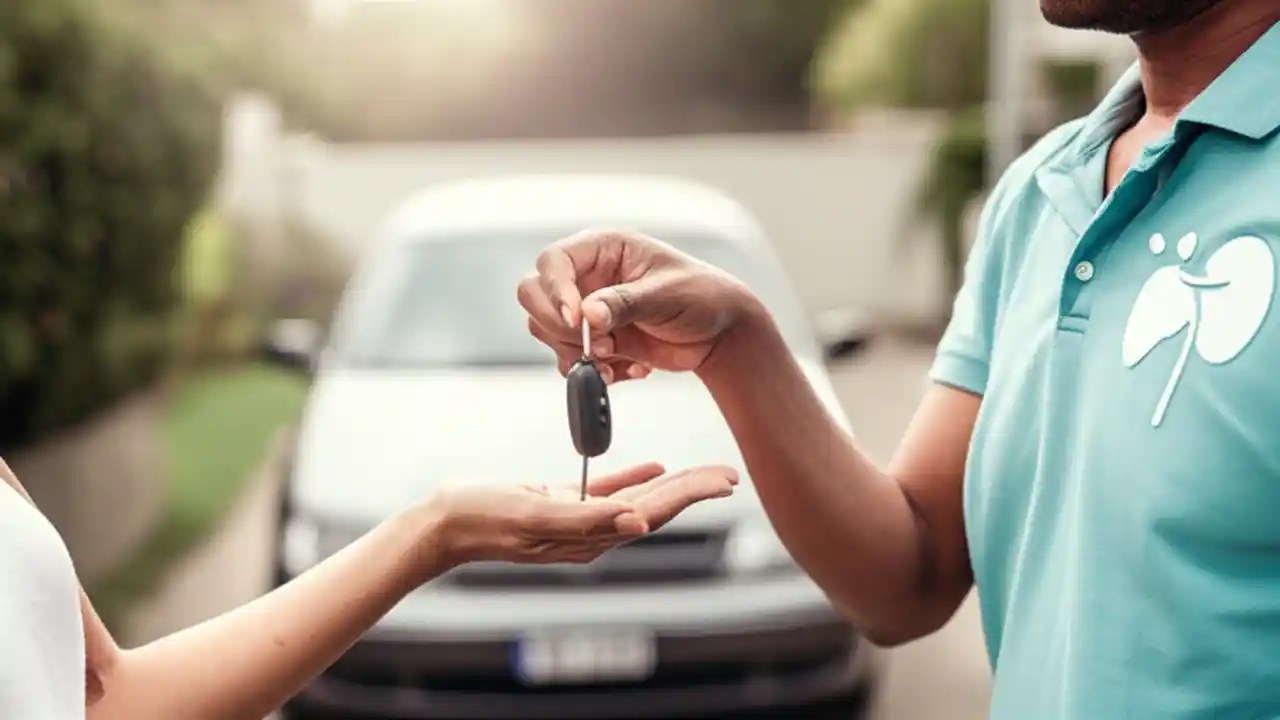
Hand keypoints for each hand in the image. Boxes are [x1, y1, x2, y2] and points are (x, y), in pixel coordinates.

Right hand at [427, 462, 736, 569]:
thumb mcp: (534, 514)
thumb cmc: (482, 518)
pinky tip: (654, 466)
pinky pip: (607, 491)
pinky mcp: (560, 505)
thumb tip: (639, 519)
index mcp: (590, 537)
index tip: (725, 480)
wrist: (441, 525)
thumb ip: (586, 517)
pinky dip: (633, 478)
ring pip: (639, 498)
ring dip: (673, 485)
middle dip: (695, 490)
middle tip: (730, 472)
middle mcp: (591, 533)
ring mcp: (577, 520)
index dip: (693, 494)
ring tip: (706, 473)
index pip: (655, 511)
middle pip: (656, 506)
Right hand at [517, 230, 763, 382]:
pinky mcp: (594, 342)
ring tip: (618, 356)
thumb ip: (625, 303)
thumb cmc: (702, 296)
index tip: (577, 321)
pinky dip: (593, 372)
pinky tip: (631, 369)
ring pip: (546, 331)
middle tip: (598, 344)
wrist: (720, 334)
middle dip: (558, 325)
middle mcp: (587, 277)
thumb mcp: (667, 294)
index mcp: (602, 249)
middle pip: (534, 295)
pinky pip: (570, 360)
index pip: (553, 262)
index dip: (555, 291)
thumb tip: (588, 314)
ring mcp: (586, 311)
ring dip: (576, 352)